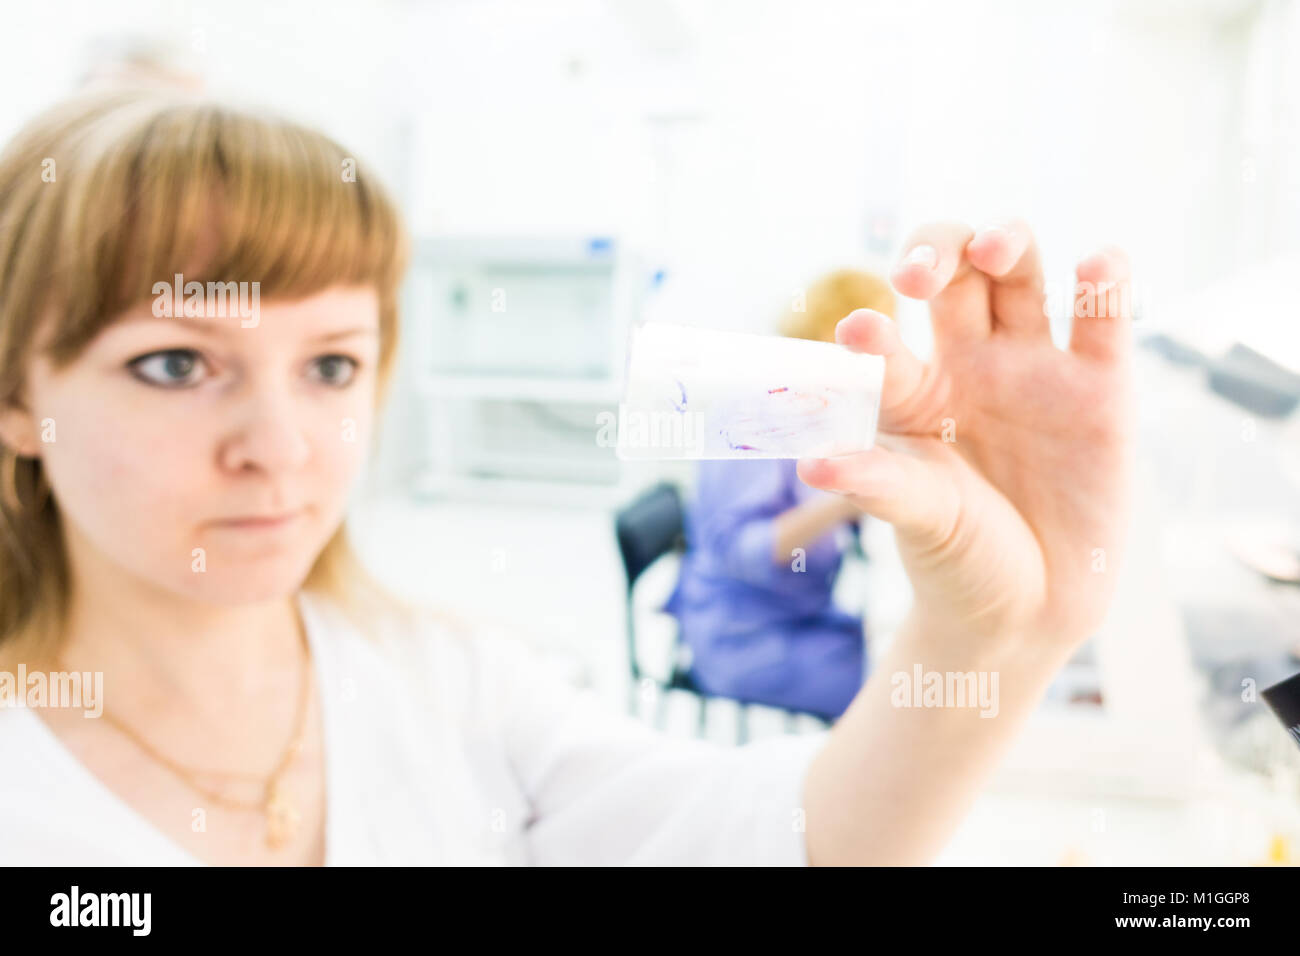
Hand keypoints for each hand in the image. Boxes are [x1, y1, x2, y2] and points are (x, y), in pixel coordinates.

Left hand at [797, 220, 1134, 646]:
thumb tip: (811, 463)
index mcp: (914, 390)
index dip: (874, 332)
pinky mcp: (1102, 386)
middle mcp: (971, 365)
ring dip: (1008, 242)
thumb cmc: (958, 559)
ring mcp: (1036, 369)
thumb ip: (874, 482)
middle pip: (956, 276)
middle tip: (918, 275)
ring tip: (993, 246)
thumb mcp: (916, 516)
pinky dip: (1105, 283)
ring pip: (1023, 276)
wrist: (1032, 610)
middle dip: (938, 253)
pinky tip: (1096, 266)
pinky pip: (1104, 319)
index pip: (889, 339)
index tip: (856, 335)